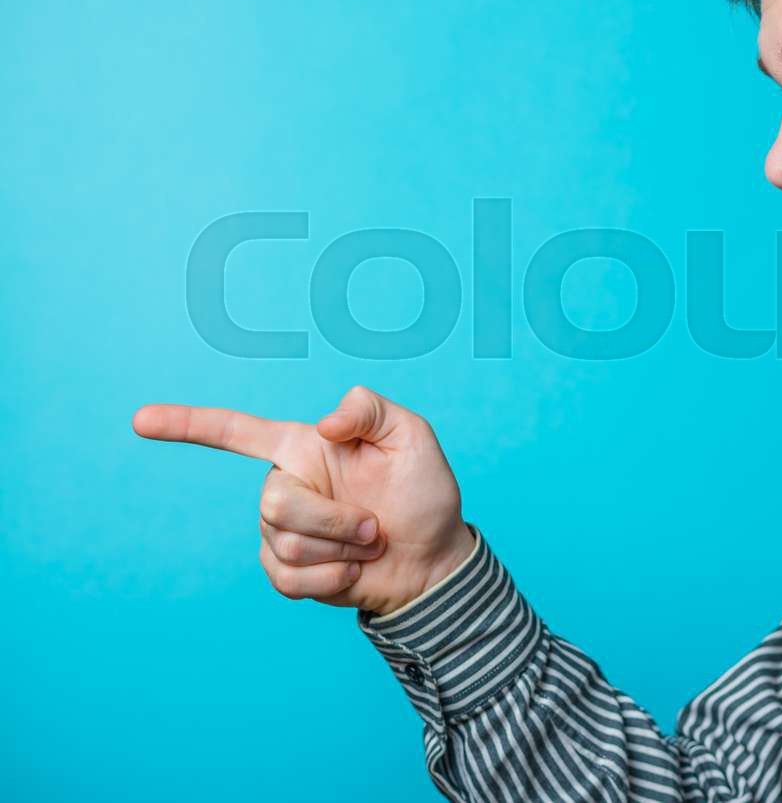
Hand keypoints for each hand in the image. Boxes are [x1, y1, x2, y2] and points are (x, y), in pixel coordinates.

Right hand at [132, 386, 477, 616]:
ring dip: (341, 549)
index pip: (234, 432)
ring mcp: (280, 532)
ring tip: (370, 544)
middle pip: (273, 502)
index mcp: (303, 447)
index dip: (186, 425)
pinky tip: (353, 571)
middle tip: (374, 525)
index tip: (139, 421)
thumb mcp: (412, 438)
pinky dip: (332, 579)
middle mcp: (284, 485)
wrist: (433, 560)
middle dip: (332, 519)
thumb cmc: (424, 494)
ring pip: (284, 542)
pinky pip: (288, 579)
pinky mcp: (286, 571)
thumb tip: (325, 420)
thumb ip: (372, 410)